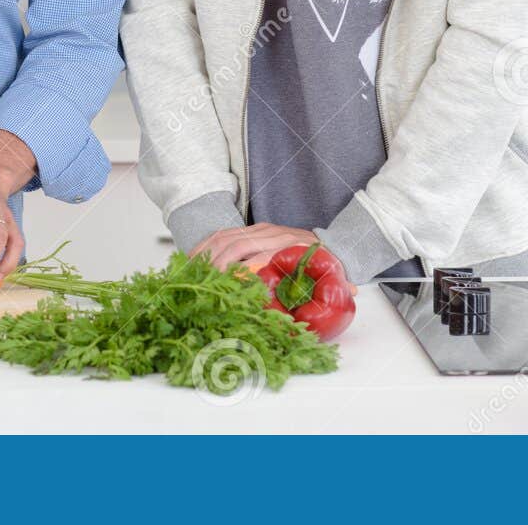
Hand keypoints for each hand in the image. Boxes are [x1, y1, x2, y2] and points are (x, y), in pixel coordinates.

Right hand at [192, 224, 357, 292]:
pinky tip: (193, 259)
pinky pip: (222, 234)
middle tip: (202, 287)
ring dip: (206, 255)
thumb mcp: (329, 276)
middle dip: (216, 266)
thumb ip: (330, 287)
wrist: (332, 243)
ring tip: (190, 274)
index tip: (227, 290)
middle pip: (235, 245)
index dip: (241, 273)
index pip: (259, 256)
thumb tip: (336, 299)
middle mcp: (271, 234)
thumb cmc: (327, 263)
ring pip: (225, 237)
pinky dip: (206, 246)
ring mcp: (259, 229)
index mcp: (289, 245)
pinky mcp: (251, 229)